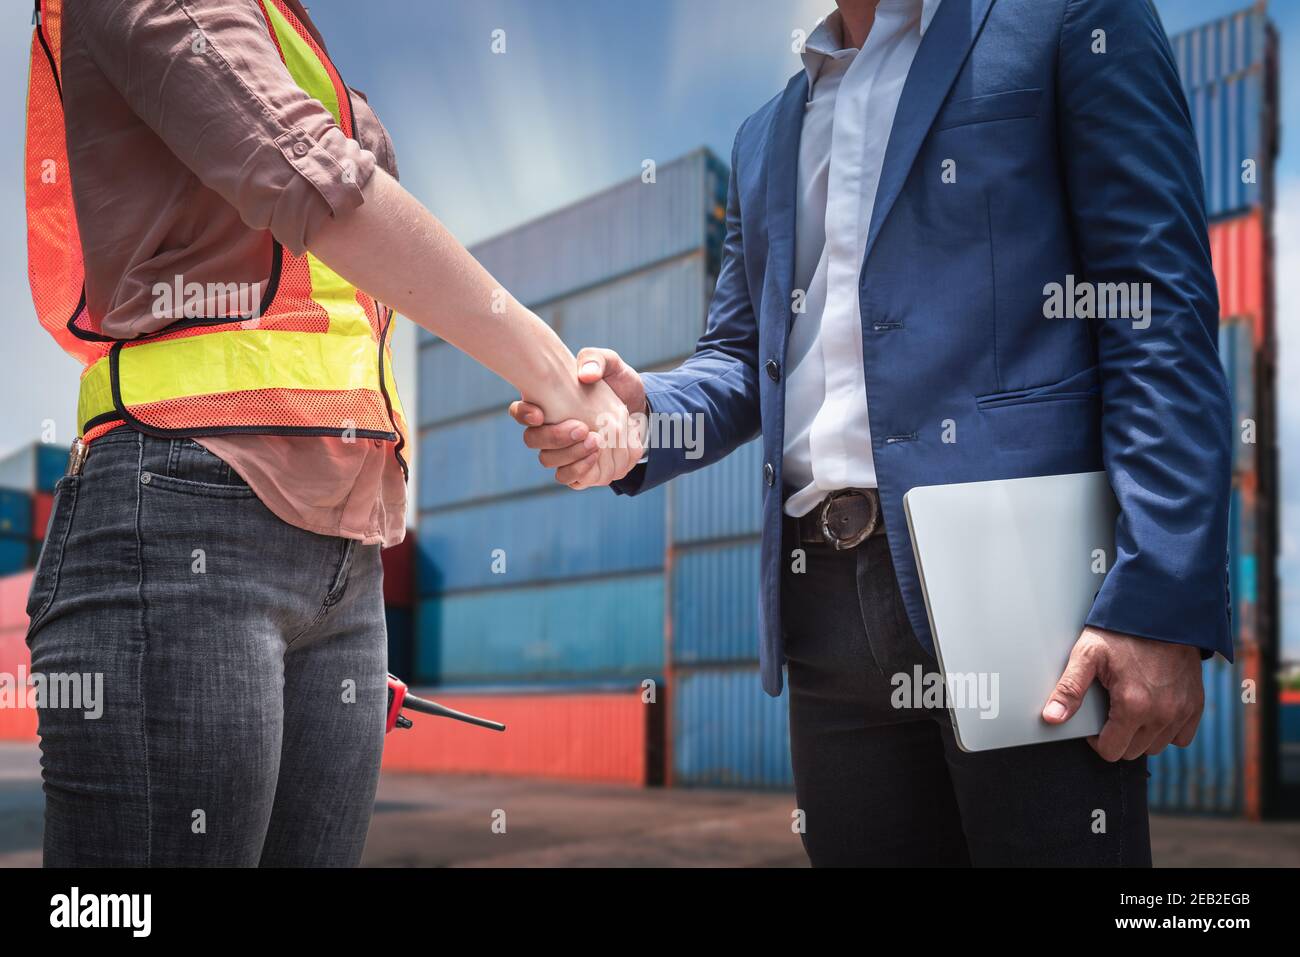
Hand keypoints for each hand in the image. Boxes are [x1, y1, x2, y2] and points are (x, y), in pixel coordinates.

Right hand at [509, 347, 646, 488]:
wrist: (638, 405)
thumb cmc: (616, 381)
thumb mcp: (609, 363)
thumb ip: (595, 361)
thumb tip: (585, 375)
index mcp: (548, 402)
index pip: (522, 412)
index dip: (524, 414)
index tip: (540, 413)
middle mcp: (549, 427)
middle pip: (533, 440)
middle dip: (555, 437)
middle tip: (582, 428)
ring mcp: (563, 449)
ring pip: (548, 460)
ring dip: (570, 454)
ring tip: (596, 442)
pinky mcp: (580, 466)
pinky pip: (568, 478)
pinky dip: (580, 471)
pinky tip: (596, 457)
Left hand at [1042, 626, 1203, 761]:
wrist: (1162, 610)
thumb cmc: (1122, 631)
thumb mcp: (1088, 654)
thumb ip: (1069, 689)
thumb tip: (1051, 717)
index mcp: (1134, 706)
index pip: (1111, 751)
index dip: (1096, 739)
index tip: (1094, 720)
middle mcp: (1162, 714)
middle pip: (1132, 752)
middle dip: (1117, 737)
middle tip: (1111, 709)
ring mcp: (1182, 711)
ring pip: (1156, 747)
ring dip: (1141, 735)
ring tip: (1130, 707)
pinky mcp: (1196, 705)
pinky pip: (1181, 737)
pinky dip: (1167, 730)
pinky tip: (1153, 710)